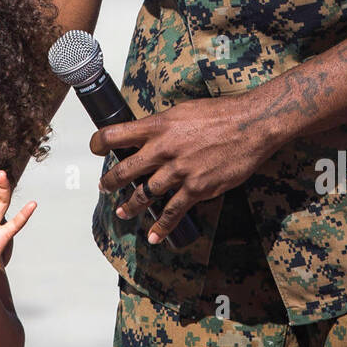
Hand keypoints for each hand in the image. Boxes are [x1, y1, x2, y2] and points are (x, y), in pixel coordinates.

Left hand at [91, 96, 279, 244]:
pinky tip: (154, 236)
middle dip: (110, 182)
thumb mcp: (183, 111)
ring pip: (145, 194)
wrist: (251, 126)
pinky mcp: (196, 188)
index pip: (115, 134)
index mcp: (158, 126)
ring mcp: (179, 170)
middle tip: (103, 188)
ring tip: (122, 213)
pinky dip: (161, 226)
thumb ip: (163, 125)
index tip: (95, 148)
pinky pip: (172, 211)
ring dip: (131, 206)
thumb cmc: (220, 114)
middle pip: (125, 170)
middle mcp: (163, 149)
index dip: (99, 142)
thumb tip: (148, 133)